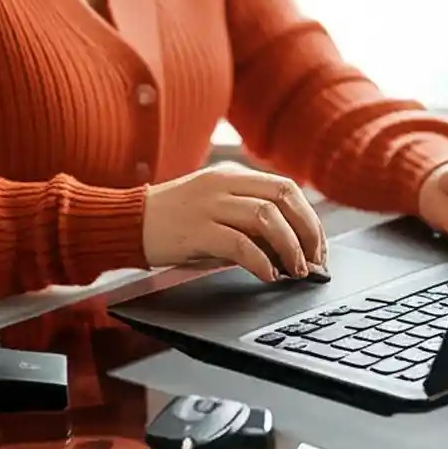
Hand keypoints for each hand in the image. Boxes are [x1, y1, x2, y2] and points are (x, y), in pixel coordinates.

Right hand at [143, 164, 326, 282]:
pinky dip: (260, 261)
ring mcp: (210, 205)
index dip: (310, 217)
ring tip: (296, 270)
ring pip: (267, 218)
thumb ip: (249, 218)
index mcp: (233, 174)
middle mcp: (224, 184)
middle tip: (314, 259)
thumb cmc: (175, 221)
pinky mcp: (196, 230)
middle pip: (284, 198)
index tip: (318, 245)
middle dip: (308, 231)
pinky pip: (240, 244)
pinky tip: (267, 275)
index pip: (286, 187)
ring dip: (289, 247)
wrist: (129, 223)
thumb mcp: (216, 207)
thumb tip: (291, 248)